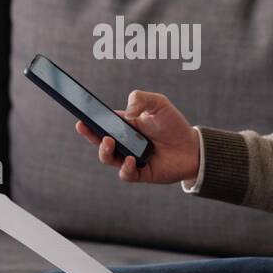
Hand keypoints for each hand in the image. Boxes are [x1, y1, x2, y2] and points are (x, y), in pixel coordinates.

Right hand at [75, 89, 200, 184]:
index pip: (101, 122)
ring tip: (109, 141)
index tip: (79, 114)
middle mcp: (123, 142)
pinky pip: (125, 174)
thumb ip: (141, 98)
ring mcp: (129, 158)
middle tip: (84, 126)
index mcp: (124, 125)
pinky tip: (131, 159)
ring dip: (104, 150)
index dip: (89, 119)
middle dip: (89, 134)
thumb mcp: (159, 103)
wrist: (193, 147)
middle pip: (98, 140)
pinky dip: (125, 167)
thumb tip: (126, 112)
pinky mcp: (140, 173)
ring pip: (107, 158)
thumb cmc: (173, 124)